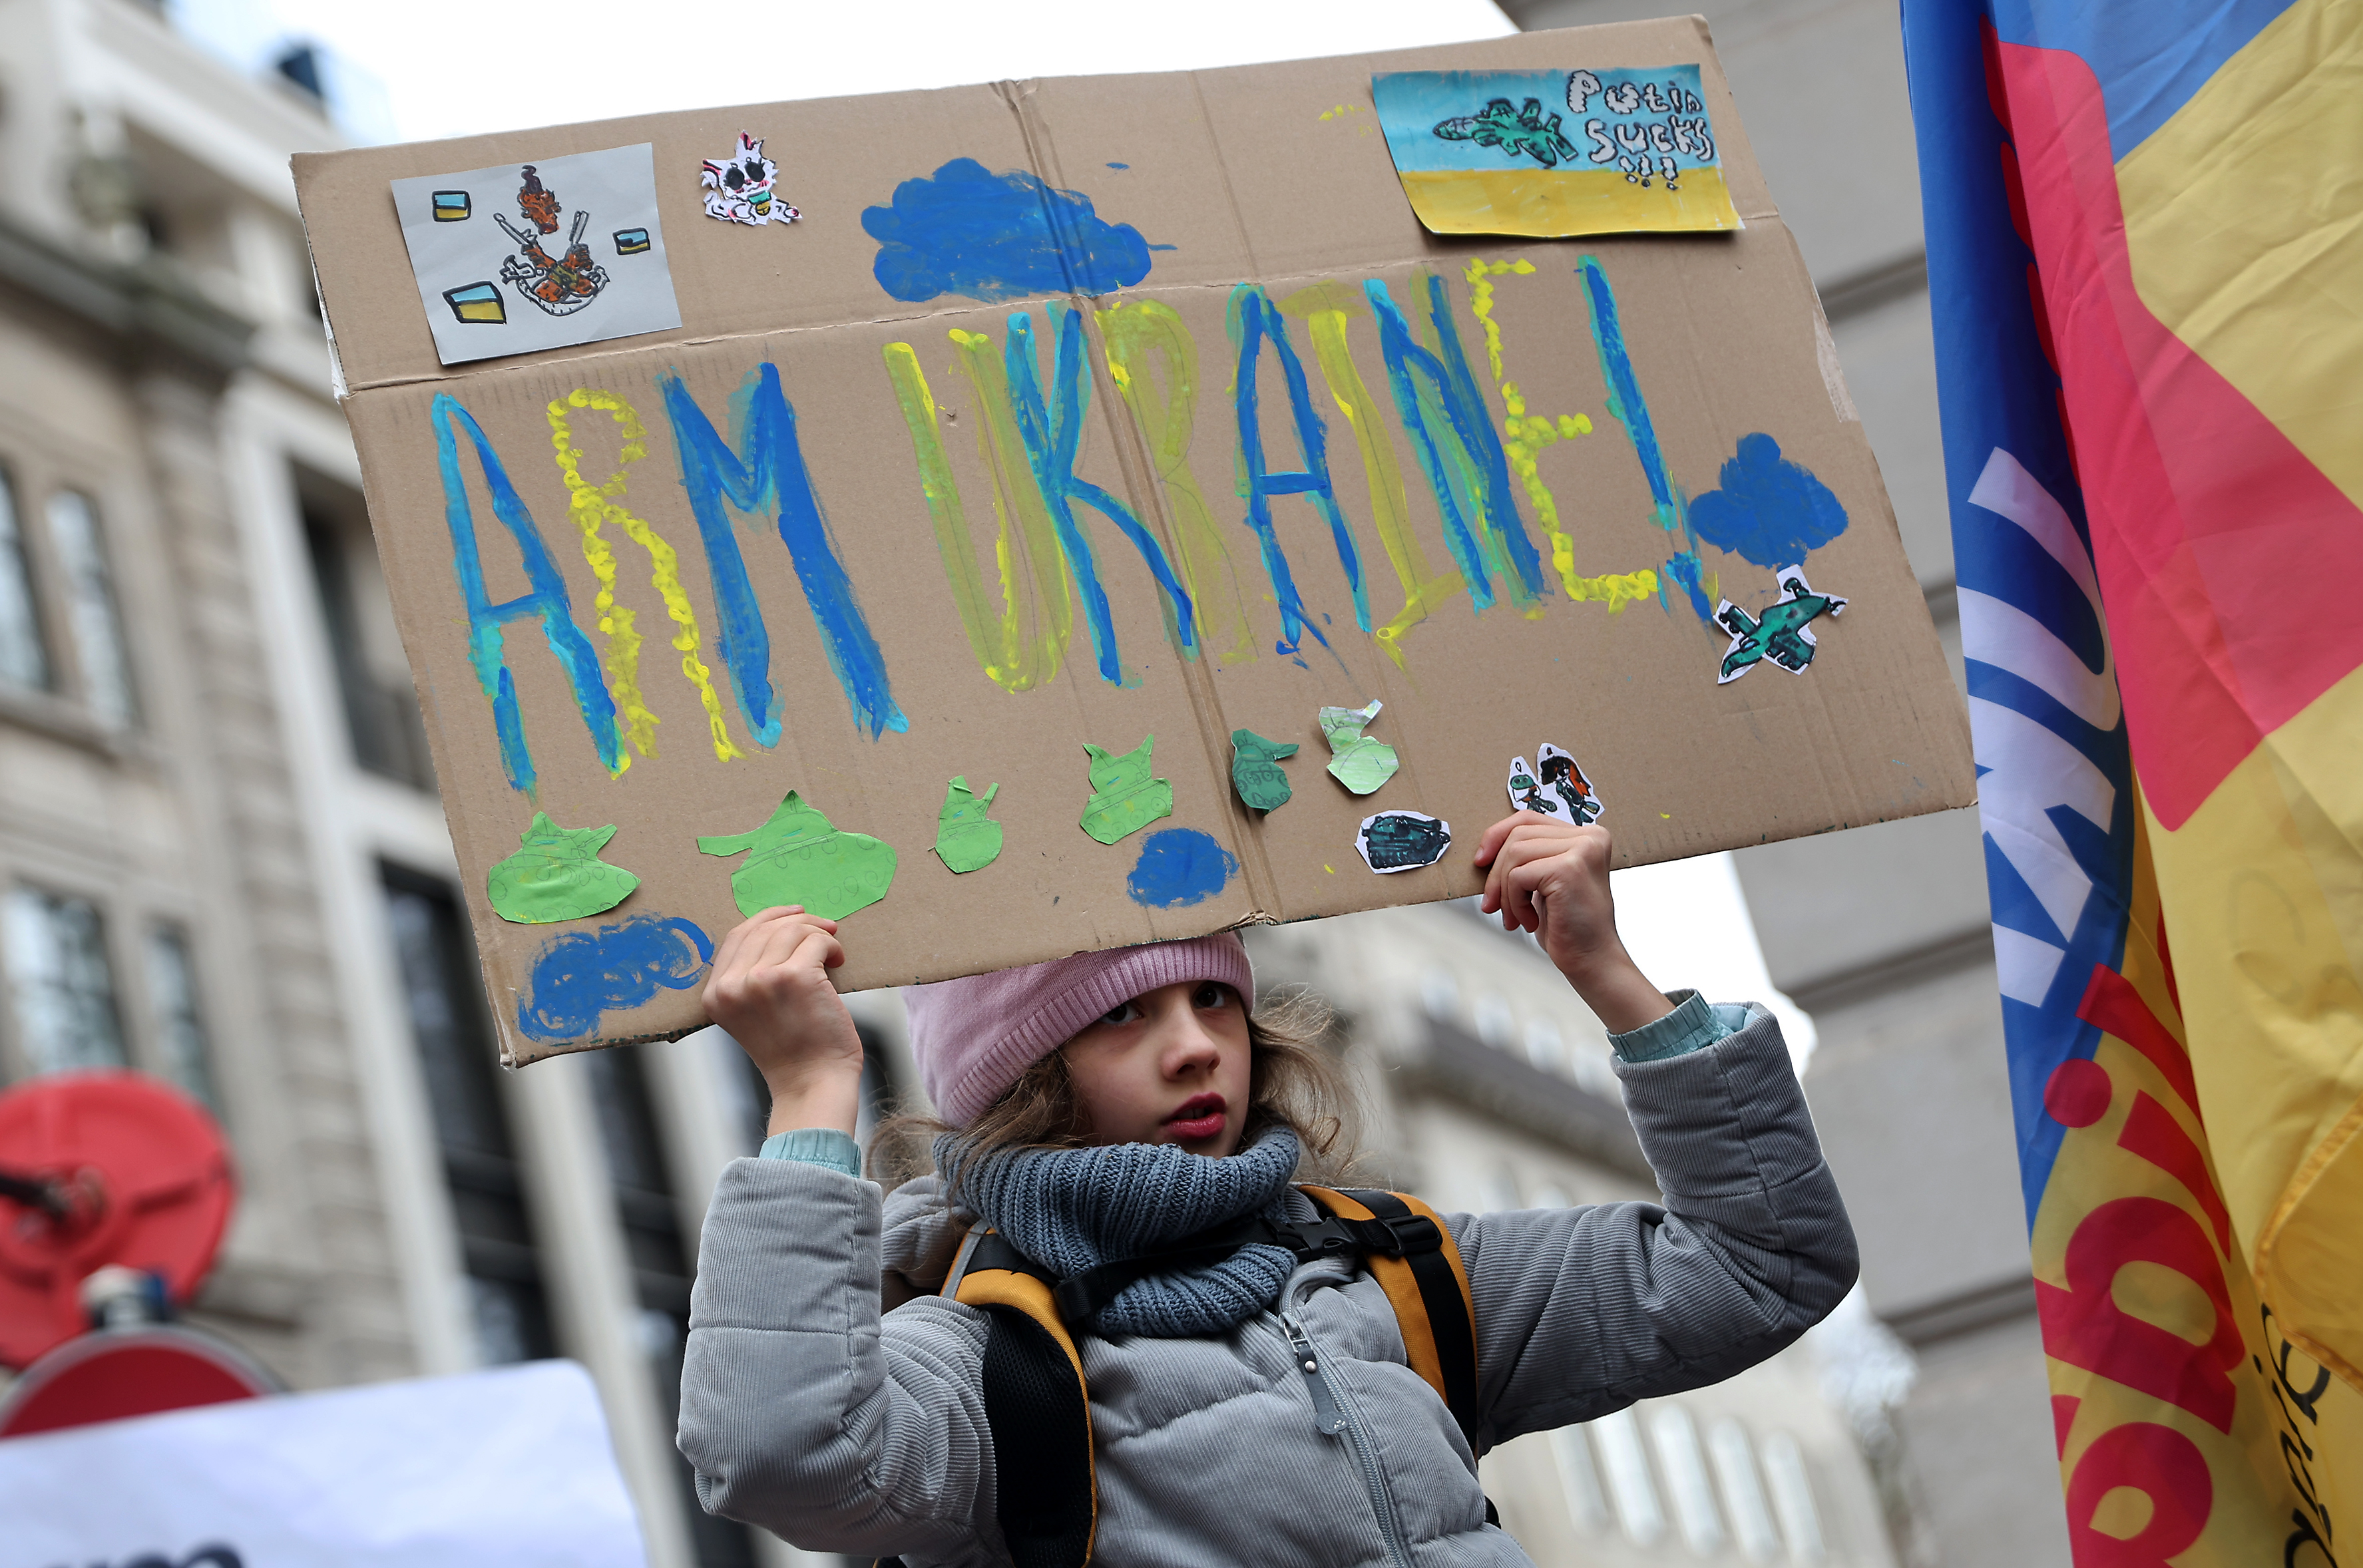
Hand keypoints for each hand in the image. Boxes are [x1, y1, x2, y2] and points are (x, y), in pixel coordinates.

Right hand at [703, 907, 866, 1136]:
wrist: (813, 1084)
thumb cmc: (793, 1050)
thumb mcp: (754, 1013)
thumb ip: (752, 977)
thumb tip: (781, 926)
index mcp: (716, 994)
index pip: (737, 936)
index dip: (768, 918)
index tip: (795, 915)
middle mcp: (732, 985)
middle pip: (765, 927)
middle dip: (801, 923)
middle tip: (826, 930)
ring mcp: (762, 980)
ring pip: (793, 930)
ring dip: (820, 935)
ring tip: (832, 955)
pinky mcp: (796, 977)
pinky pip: (818, 942)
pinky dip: (832, 947)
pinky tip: (838, 962)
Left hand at [1472, 814, 1672, 1035]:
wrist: (1592, 961)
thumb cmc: (1568, 925)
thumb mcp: (1546, 881)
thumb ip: (1531, 855)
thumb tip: (1485, 849)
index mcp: (1588, 835)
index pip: (1528, 819)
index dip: (1497, 835)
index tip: (1480, 861)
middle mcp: (1590, 836)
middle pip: (1518, 835)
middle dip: (1496, 872)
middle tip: (1492, 906)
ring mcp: (1582, 849)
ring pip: (1515, 853)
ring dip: (1505, 891)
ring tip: (1514, 918)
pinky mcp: (1569, 868)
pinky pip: (1518, 875)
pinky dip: (1514, 902)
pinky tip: (1529, 922)